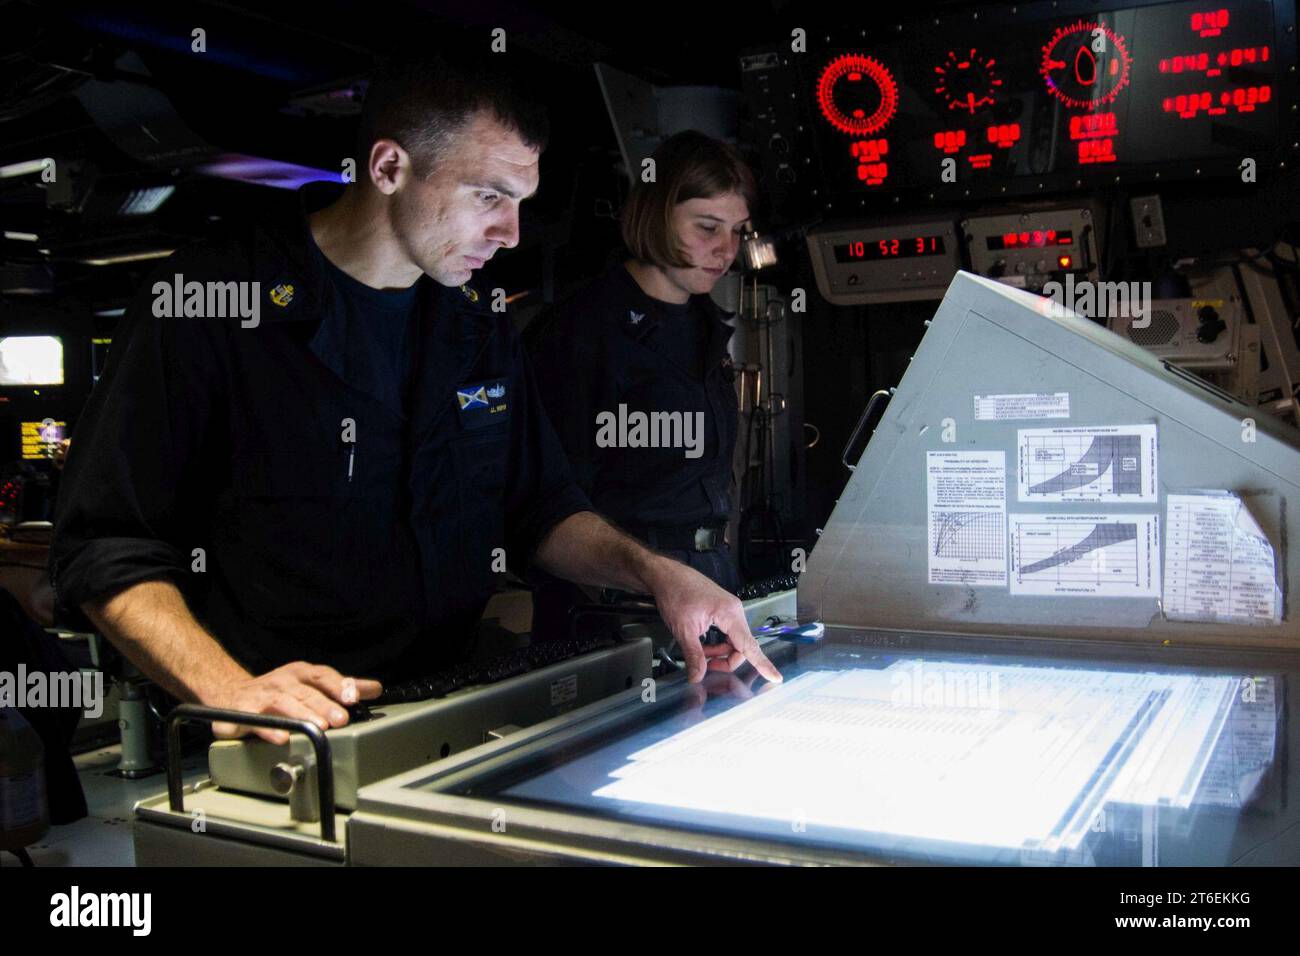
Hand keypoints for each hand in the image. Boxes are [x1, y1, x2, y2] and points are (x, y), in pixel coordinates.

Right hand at [204, 662, 382, 744]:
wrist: (230, 695)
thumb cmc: (276, 691)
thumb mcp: (309, 684)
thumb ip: (341, 688)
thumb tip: (374, 688)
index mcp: (300, 674)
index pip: (322, 676)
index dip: (338, 685)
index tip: (354, 697)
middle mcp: (282, 682)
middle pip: (306, 692)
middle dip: (325, 705)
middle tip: (341, 719)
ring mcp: (262, 697)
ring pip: (284, 704)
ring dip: (302, 715)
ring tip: (318, 728)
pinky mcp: (243, 714)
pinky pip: (256, 722)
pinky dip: (269, 729)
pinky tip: (282, 738)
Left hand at [645, 557, 782, 684]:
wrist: (666, 576)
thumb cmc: (675, 593)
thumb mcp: (683, 630)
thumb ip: (693, 656)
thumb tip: (697, 676)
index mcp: (729, 613)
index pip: (749, 645)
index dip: (763, 664)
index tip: (776, 677)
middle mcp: (733, 610)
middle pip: (741, 646)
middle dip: (725, 659)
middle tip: (706, 665)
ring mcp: (728, 609)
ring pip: (733, 640)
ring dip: (719, 651)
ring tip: (700, 652)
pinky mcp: (721, 609)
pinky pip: (727, 632)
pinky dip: (717, 642)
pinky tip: (702, 644)